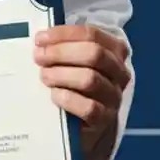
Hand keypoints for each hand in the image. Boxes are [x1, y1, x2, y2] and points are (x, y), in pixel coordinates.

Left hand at [34, 24, 131, 159]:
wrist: (86, 126)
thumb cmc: (78, 85)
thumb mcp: (77, 62)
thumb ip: (66, 47)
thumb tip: (42, 38)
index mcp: (115, 51)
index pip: (92, 35)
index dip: (64, 34)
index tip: (40, 38)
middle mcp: (119, 72)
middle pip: (94, 54)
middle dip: (61, 52)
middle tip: (39, 57)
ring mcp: (114, 97)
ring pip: (90, 79)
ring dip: (62, 75)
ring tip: (44, 76)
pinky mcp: (104, 120)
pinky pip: (88, 107)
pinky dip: (68, 98)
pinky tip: (54, 95)